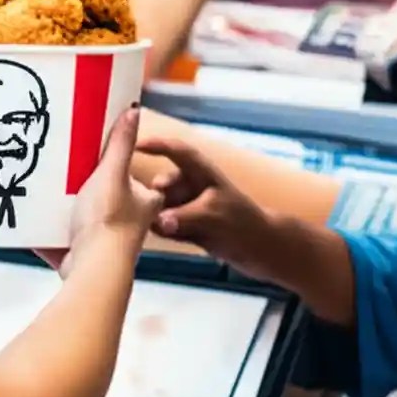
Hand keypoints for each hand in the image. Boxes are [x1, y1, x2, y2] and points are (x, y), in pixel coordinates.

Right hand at [37, 109, 163, 277]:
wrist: (93, 267)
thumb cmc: (109, 220)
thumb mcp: (112, 174)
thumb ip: (121, 144)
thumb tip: (134, 110)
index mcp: (145, 204)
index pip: (142, 185)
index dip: (127, 174)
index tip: (106, 164)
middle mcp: (130, 227)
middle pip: (112, 203)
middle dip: (93, 193)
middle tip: (71, 176)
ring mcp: (106, 245)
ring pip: (87, 223)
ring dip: (70, 213)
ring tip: (49, 195)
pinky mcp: (82, 259)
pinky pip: (63, 242)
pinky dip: (50, 235)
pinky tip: (34, 222)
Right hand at [136, 136, 276, 279]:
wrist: (263, 252)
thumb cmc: (245, 225)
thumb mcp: (213, 218)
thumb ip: (183, 218)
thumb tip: (157, 221)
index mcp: (203, 175)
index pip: (177, 151)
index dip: (156, 144)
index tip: (133, 144)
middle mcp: (193, 188)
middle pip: (162, 183)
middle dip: (150, 193)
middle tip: (140, 206)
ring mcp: (189, 207)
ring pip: (160, 206)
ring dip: (152, 214)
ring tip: (149, 225)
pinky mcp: (187, 226)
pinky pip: (163, 224)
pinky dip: (158, 228)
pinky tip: (162, 236)